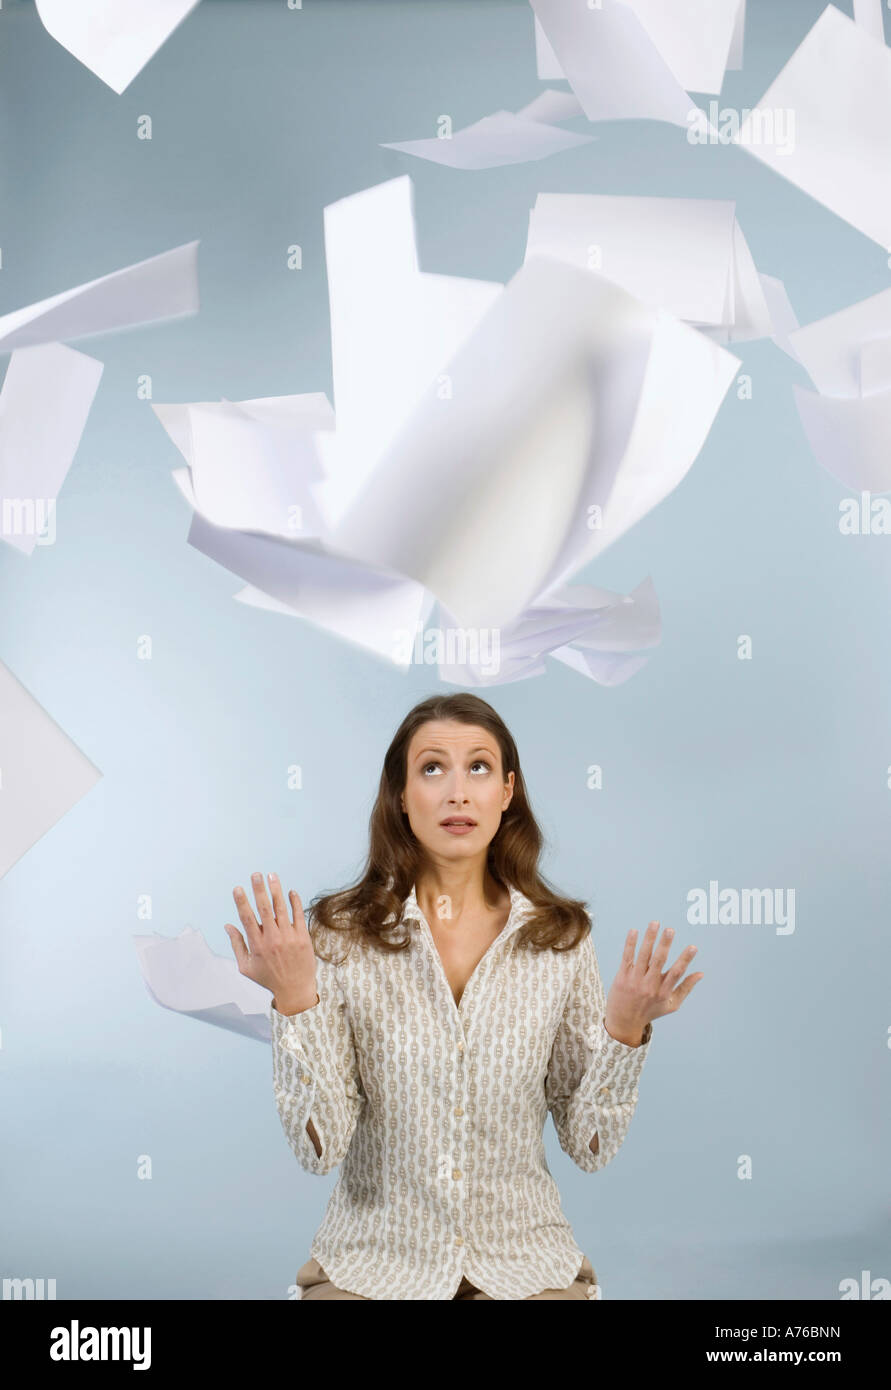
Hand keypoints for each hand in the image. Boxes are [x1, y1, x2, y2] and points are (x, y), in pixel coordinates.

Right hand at [224, 872, 317, 1011]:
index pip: (247, 918)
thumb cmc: (268, 979)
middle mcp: (272, 939)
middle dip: (259, 889)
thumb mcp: (247, 967)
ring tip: (272, 876)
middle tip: (256, 874)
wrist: (294, 991)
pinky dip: (295, 902)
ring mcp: (289, 937)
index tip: (238, 888)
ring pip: (281, 908)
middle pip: (264, 909)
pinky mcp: (303, 938)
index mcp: (257, 945)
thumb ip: (237, 945)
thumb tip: (228, 925)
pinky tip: (291, 891)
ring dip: (276, 890)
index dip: (242, 901)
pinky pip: (299, 915)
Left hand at [604, 922, 702, 1044]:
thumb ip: (685, 988)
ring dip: (649, 938)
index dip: (685, 959)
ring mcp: (634, 980)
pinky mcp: (622, 976)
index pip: (676, 973)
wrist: (623, 1021)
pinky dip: (630, 944)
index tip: (693, 947)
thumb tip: (701, 973)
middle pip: (658, 961)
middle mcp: (649, 986)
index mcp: (663, 992)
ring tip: (655, 923)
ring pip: (643, 956)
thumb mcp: (671, 1005)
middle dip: (665, 944)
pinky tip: (634, 931)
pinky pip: (627, 957)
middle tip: (670, 930)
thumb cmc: (651, 1011)